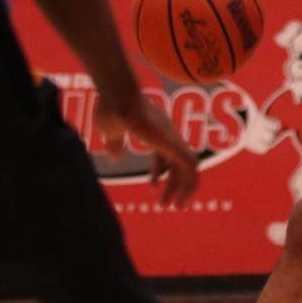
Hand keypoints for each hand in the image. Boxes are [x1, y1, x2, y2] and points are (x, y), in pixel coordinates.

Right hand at [95, 91, 200, 207]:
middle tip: (166, 205)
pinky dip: (190, 182)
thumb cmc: (112, 108)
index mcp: (155, 131)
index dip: (160, 171)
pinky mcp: (173, 143)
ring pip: (188, 167)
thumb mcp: (111, 132)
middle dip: (174, 185)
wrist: (118, 95)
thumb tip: (115, 158)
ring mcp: (172, 138)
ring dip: (183, 189)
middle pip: (178, 163)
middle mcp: (168, 134)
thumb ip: (115, 144)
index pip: (165, 154)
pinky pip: (191, 166)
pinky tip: (182, 196)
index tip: (153, 186)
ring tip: (174, 207)